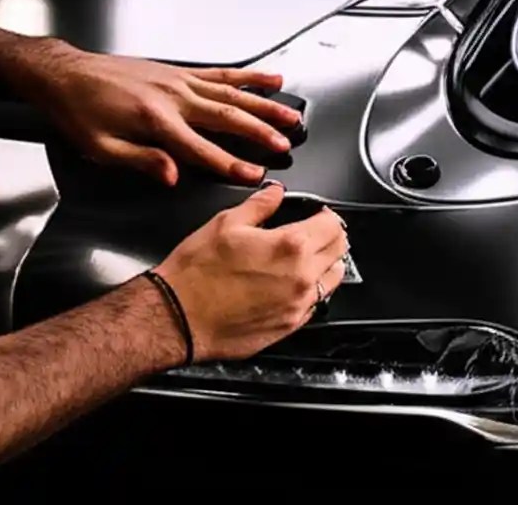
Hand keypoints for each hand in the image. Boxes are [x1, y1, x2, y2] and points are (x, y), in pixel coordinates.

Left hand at [0, 37, 300, 184]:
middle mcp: (173, 97)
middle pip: (227, 117)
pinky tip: (270, 79)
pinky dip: (249, 76)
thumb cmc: (80, 113)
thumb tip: (173, 174)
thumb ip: (142, 161)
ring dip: (264, 105)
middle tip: (285, 144)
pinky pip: (222, 73)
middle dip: (260, 133)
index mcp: (155, 121)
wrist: (65, 74)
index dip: (231, 164)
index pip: (201, 149)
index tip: (255, 174)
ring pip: (232, 93)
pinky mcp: (180, 71)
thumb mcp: (101, 148)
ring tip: (290, 115)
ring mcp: (180, 81)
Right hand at [152, 184, 348, 361]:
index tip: (318, 214)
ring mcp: (299, 305)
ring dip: (326, 265)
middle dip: (331, 237)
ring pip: (333, 279)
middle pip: (340, 250)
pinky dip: (311, 291)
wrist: (177, 317)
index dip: (326, 215)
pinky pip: (316, 304)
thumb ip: (260, 204)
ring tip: (304, 259)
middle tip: (313, 233)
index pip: (333, 224)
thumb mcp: (225, 223)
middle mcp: (303, 277)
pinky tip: (289, 285)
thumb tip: (274, 192)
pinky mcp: (290, 325)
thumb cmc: (195, 274)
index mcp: (291, 246)